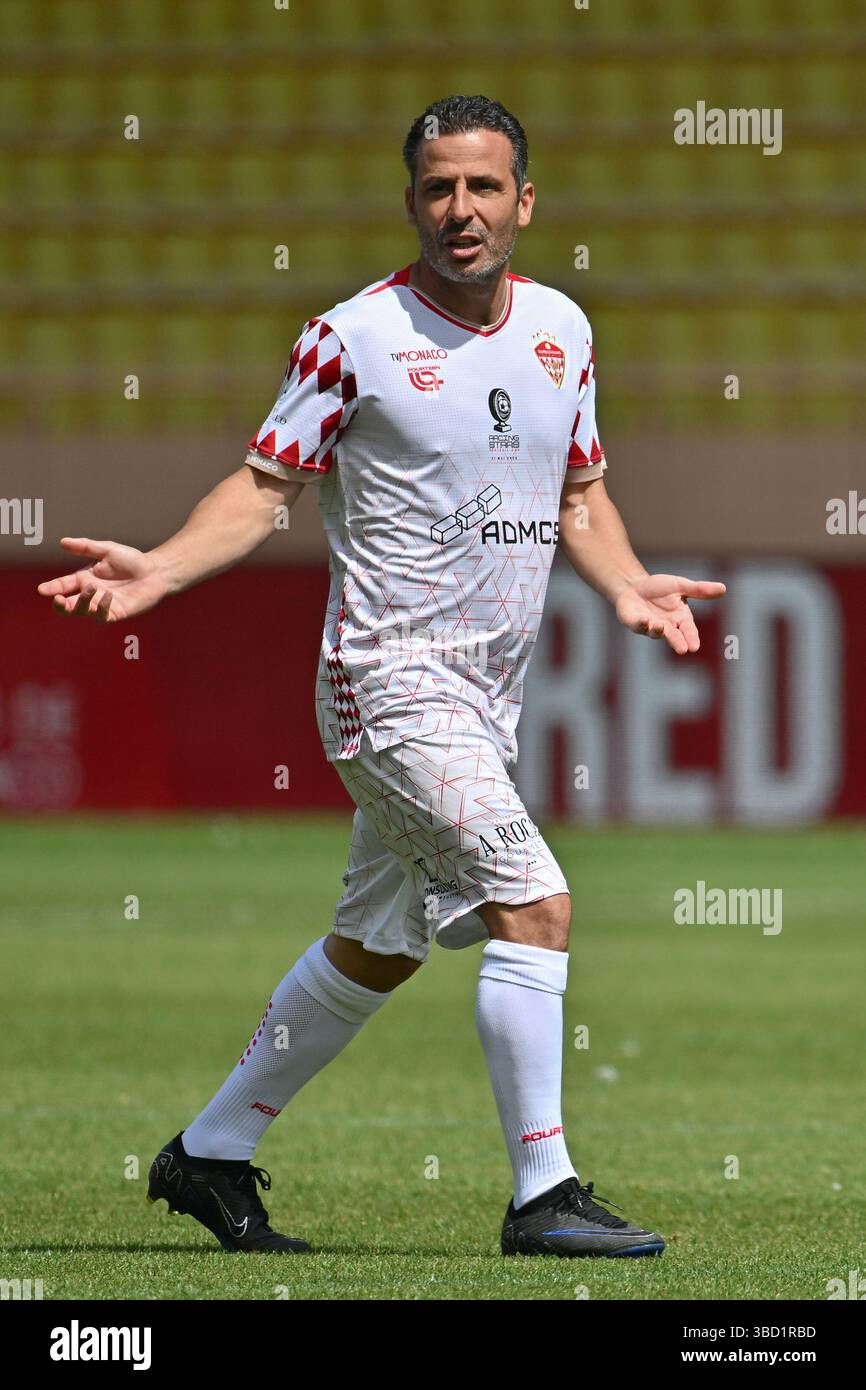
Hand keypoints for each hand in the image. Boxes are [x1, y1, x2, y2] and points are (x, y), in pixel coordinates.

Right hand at [36, 537, 167, 622]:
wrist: (155, 571)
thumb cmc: (132, 560)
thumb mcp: (107, 550)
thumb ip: (85, 547)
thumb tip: (62, 542)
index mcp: (85, 578)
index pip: (64, 585)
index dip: (52, 588)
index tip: (42, 589)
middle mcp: (91, 593)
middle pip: (68, 606)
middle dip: (61, 605)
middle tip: (59, 599)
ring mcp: (102, 605)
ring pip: (83, 612)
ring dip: (83, 602)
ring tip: (92, 588)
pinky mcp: (115, 613)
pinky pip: (102, 616)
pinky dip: (102, 606)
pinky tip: (108, 595)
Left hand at [615, 573, 725, 654]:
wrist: (634, 586)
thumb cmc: (659, 588)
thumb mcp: (680, 586)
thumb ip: (699, 590)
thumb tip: (724, 589)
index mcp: (681, 618)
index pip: (689, 630)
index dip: (691, 638)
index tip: (694, 647)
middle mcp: (667, 626)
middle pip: (674, 637)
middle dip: (678, 643)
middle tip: (683, 650)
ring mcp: (651, 627)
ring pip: (656, 633)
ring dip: (658, 631)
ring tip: (660, 627)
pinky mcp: (636, 624)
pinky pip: (639, 626)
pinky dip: (642, 624)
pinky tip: (645, 620)